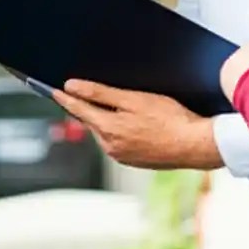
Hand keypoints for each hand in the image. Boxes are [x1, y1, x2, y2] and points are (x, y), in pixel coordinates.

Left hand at [51, 79, 221, 169]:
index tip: (52, 89)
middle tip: (86, 91)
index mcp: (107, 129)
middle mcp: (110, 146)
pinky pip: (118, 141)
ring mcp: (121, 156)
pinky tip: (136, 123)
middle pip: (92, 120)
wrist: (196, 146)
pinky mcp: (133, 161)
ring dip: (107, 119)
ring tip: (123, 106)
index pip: (77, 109)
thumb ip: (100, 93)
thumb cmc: (170, 119)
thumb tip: (72, 87)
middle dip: (89, 107)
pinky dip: (120, 130)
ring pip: (105, 131)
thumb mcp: (133, 99)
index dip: (64, 97)